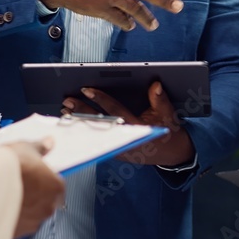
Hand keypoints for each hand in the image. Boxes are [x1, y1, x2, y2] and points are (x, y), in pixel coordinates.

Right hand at [5, 139, 65, 238]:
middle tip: (19, 182)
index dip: (44, 178)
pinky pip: (17, 222)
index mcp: (56, 187)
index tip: (34, 174)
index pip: (56, 184)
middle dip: (34, 193)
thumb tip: (48, 143)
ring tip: (7, 193)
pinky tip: (1, 204)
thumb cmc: (9, 167)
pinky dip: (11, 215)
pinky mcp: (16, 231)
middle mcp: (48, 207)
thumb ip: (40, 148)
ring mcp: (32, 221)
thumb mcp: (27, 148)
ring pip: (31, 213)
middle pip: (45, 200)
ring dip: (23, 205)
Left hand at [63, 81, 195, 166]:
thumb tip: (155, 84)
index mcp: (139, 129)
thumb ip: (160, 99)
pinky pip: (100, 141)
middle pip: (100, 124)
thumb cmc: (168, 131)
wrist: (172, 154)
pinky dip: (88, 131)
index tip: (86, 89)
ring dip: (81, 122)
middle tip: (67, 101)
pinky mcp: (118, 153)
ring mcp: (121, 149)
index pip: (116, 111)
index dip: (101, 99)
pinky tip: (76, 123)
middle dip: (82, 111)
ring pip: (97, 134)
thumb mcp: (168, 114)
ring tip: (65, 111)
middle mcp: (127, 141)